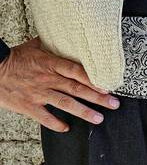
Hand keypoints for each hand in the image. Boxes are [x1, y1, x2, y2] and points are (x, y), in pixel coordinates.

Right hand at [0, 37, 119, 132]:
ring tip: (99, 119)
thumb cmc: (14, 57)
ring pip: (66, 103)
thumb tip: (68, 37)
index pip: (77, 71)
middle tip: (114, 104)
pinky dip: (56, 124)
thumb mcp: (35, 46)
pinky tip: (67, 128)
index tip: (108, 86)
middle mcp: (48, 79)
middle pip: (77, 88)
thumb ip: (53, 44)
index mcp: (51, 64)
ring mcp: (39, 93)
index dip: (93, 79)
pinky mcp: (28, 105)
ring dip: (84, 112)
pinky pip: (45, 117)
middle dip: (98, 97)